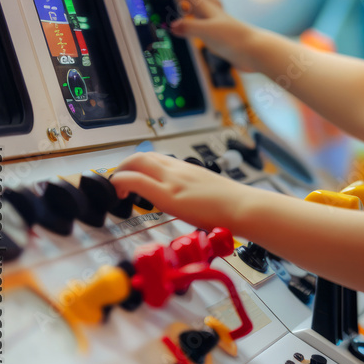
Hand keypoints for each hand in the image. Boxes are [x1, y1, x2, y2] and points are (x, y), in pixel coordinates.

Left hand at [111, 152, 252, 229]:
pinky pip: (136, 181)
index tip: (132, 179)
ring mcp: (172, 180)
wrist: (244, 207)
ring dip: (120, 174)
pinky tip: (120, 197)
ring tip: (119, 191)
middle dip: (123, 167)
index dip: (138, 166)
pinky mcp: (168, 196)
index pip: (156, 158)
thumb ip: (194, 192)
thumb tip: (189, 202)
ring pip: (135, 162)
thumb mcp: (209, 191)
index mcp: (188, 169)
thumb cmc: (234, 204)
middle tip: (119, 184)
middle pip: (141, 156)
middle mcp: (178, 170)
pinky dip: (120, 183)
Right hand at [158, 0, 261, 71]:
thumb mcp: (207, 32)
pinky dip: (197, 25)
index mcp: (208, 8)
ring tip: (179, 12)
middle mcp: (213, 13)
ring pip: (201, 11)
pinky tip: (195, 33)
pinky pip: (206, 25)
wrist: (256, 51)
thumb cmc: (235, 39)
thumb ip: (189, 27)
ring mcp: (218, 24)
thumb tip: (173, 26)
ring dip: (189, 9)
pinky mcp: (223, 36)